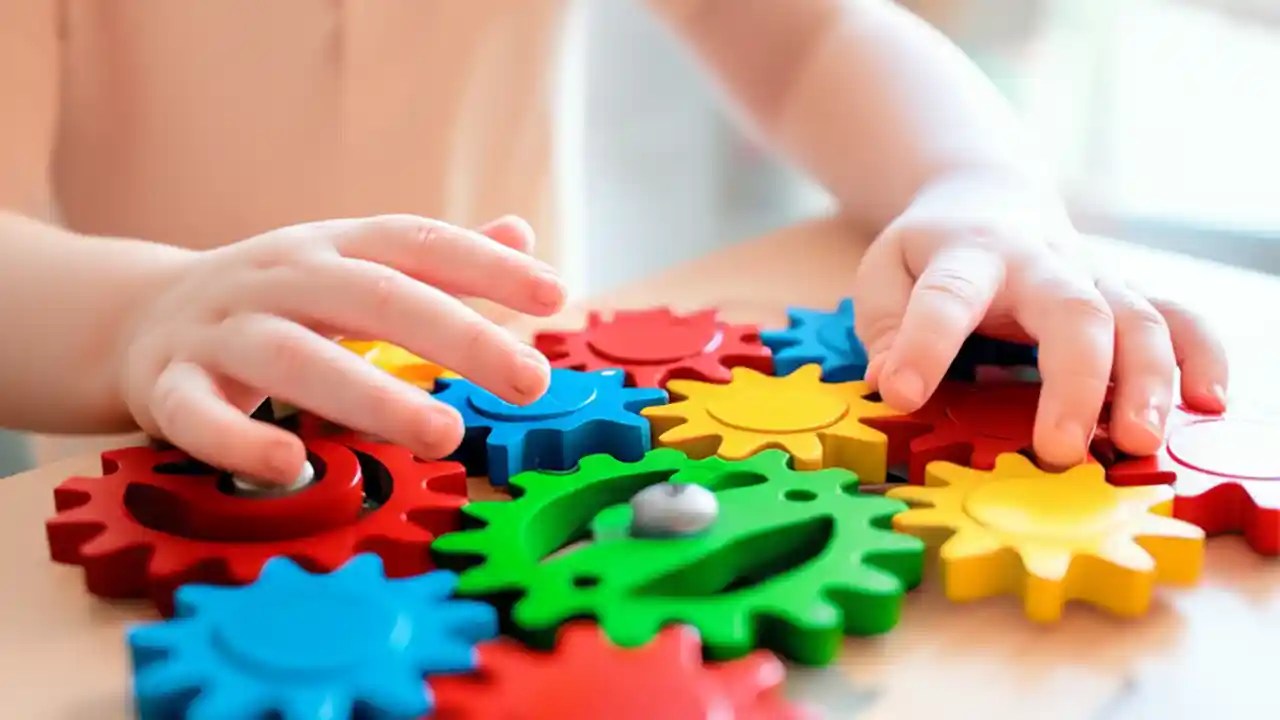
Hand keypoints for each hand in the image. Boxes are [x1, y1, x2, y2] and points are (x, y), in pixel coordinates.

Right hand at [117, 214, 565, 484]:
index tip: (556, 294)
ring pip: (297, 359)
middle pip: (374, 299)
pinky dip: (241, 442)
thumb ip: (436, 260)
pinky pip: (201, 416)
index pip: (417, 243)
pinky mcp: (170, 385)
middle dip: (457, 336)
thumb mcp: (352, 264)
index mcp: (333, 247)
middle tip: (529, 381)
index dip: (487, 264)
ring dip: (373, 396)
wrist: (141, 315)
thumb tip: (523, 230)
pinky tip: (292, 467)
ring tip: (444, 434)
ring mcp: (221, 330)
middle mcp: (282, 278)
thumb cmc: (278, 299)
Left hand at [852, 173, 1227, 467]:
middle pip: (1072, 310)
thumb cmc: (932, 251)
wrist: (990, 196)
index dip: (924, 344)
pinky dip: (1202, 356)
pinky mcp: (1124, 295)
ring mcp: (1092, 277)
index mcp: (968, 255)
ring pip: (1138, 317)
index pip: (948, 295)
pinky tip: (1209, 402)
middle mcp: (1040, 263)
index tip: (902, 394)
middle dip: (1074, 380)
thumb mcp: (885, 272)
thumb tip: (890, 383)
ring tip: (1136, 441)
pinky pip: (1178, 318)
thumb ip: (885, 325)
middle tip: (1060, 448)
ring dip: (1146, 381)